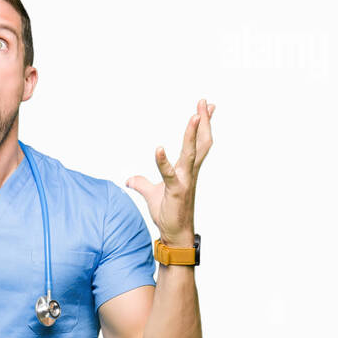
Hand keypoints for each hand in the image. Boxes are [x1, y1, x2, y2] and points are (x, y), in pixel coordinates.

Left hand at [126, 98, 214, 245]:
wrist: (175, 235)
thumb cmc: (168, 214)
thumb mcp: (151, 194)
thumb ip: (141, 184)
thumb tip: (130, 180)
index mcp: (187, 170)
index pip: (198, 143)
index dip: (203, 125)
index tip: (207, 107)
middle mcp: (189, 173)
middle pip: (201, 142)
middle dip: (204, 122)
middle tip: (204, 102)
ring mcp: (185, 181)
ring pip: (191, 153)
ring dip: (192, 134)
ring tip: (195, 115)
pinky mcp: (176, 191)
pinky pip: (169, 174)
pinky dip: (163, 161)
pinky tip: (158, 148)